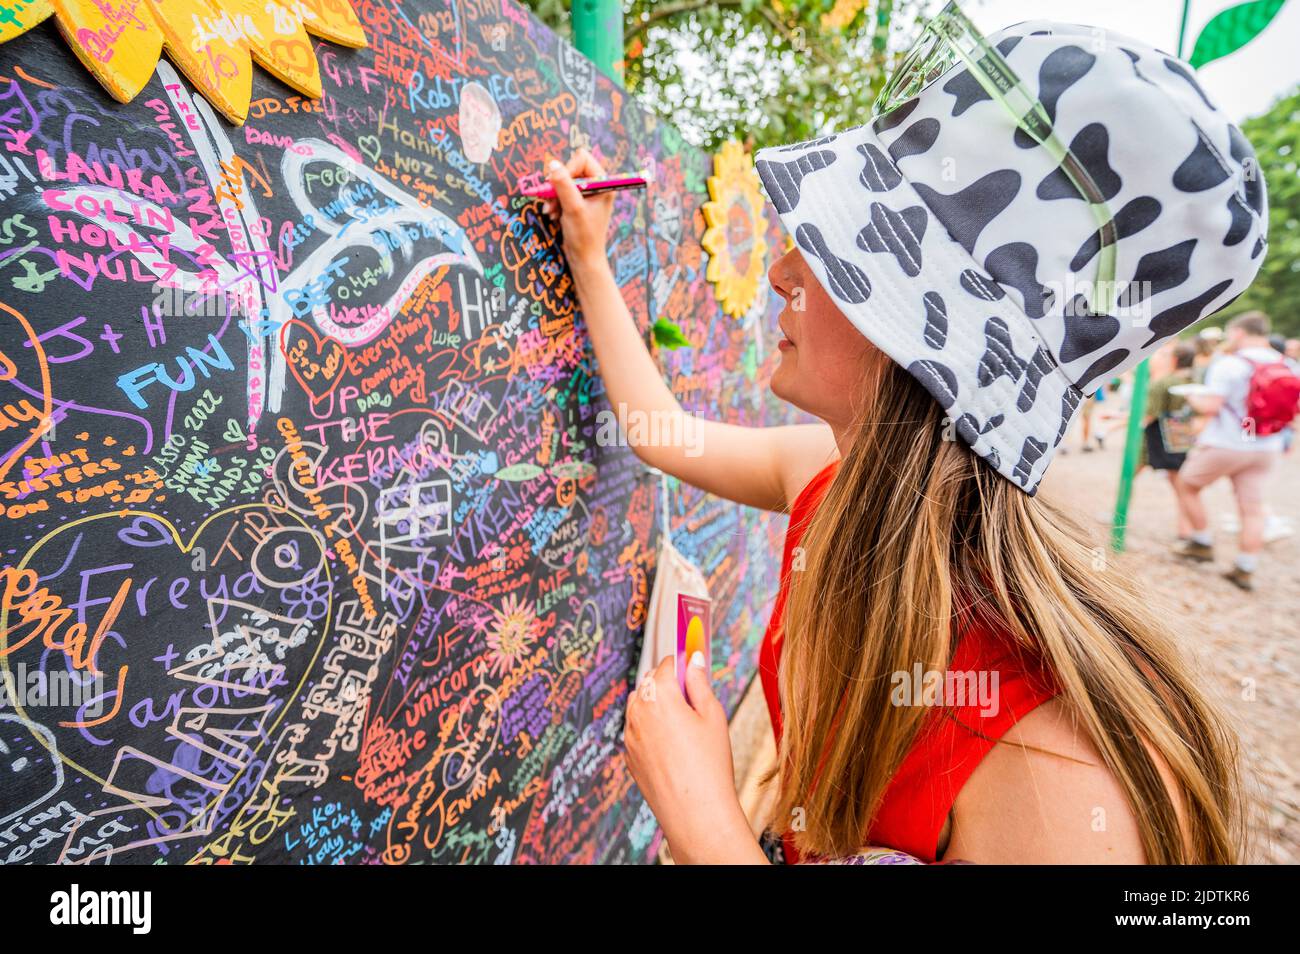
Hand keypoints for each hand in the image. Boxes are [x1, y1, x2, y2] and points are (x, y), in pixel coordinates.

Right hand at [541, 147, 614, 270]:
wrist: (584, 259)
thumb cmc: (584, 236)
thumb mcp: (573, 208)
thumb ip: (563, 185)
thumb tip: (553, 164)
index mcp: (604, 183)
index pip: (582, 158)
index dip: (567, 168)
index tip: (556, 184)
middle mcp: (597, 185)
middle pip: (571, 168)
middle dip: (558, 184)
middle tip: (550, 200)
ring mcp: (587, 193)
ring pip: (564, 180)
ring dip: (554, 194)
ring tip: (552, 211)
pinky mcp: (578, 201)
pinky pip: (562, 191)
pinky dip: (555, 201)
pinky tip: (553, 214)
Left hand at [623, 651, 765, 863]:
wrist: (695, 812)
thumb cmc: (709, 765)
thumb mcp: (712, 716)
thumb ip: (699, 683)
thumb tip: (693, 660)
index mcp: (660, 696)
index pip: (667, 664)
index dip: (682, 663)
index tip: (692, 664)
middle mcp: (638, 711)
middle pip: (649, 681)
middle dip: (667, 681)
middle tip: (691, 696)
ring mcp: (630, 734)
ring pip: (638, 704)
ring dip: (654, 702)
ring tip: (681, 721)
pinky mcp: (629, 754)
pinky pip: (635, 728)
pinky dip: (648, 726)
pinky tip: (671, 744)